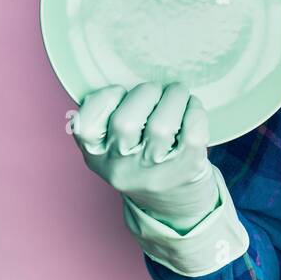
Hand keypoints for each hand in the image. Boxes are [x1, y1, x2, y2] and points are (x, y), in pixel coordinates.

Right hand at [72, 81, 218, 232]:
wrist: (174, 207)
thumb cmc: (143, 162)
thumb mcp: (113, 149)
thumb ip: (108, 120)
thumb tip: (125, 72)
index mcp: (96, 157)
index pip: (85, 124)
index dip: (104, 99)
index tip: (121, 93)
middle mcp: (121, 168)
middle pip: (126, 121)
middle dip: (146, 93)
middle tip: (158, 90)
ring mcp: (154, 172)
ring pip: (162, 125)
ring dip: (174, 97)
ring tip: (178, 94)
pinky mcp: (186, 169)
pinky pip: (192, 133)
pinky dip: (195, 112)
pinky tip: (192, 109)